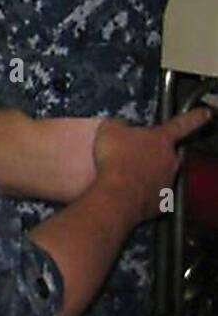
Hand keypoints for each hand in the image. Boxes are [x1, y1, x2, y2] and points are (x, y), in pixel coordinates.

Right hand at [92, 108, 210, 223]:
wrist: (117, 194)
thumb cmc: (115, 157)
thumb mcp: (110, 130)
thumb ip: (120, 125)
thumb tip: (122, 127)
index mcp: (161, 139)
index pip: (181, 124)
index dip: (194, 117)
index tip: (206, 113)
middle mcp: (171, 160)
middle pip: (166, 152)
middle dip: (153, 152)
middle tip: (132, 155)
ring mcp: (168, 182)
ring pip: (158, 173)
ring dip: (145, 172)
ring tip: (124, 175)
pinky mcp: (162, 202)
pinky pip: (152, 193)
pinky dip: (142, 191)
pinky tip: (126, 191)